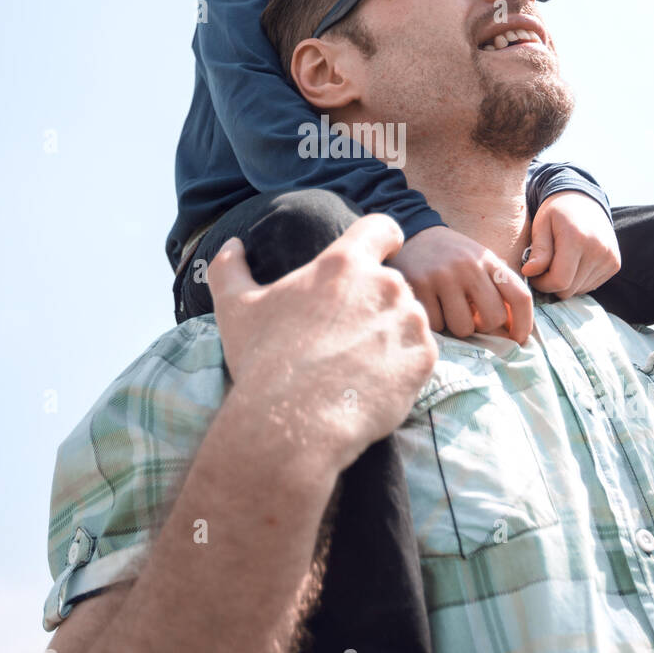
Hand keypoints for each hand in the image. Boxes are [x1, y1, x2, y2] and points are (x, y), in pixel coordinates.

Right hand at [206, 213, 437, 472]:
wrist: (294, 424)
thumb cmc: (263, 361)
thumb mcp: (235, 308)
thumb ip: (229, 268)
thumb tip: (232, 244)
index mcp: (344, 264)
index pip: (382, 228)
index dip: (382, 238)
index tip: (381, 251)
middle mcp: (385, 285)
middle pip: (392, 282)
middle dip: (375, 302)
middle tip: (347, 334)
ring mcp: (410, 322)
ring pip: (409, 319)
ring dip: (391, 334)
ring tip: (358, 364)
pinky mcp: (424, 359)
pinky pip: (419, 353)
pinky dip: (402, 365)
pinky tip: (372, 382)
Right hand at [390, 224, 533, 342]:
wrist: (414, 234)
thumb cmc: (453, 256)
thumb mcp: (480, 261)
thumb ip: (498, 289)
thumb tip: (513, 330)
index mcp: (488, 260)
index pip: (520, 296)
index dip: (524, 324)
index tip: (518, 339)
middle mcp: (469, 267)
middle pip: (494, 318)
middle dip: (486, 327)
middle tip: (474, 319)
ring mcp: (443, 276)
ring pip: (463, 328)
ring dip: (458, 326)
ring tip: (450, 309)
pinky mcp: (419, 286)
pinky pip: (437, 325)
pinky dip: (437, 322)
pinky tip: (432, 305)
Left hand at [522, 191, 620, 298]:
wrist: (583, 200)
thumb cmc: (556, 212)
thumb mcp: (541, 224)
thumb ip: (538, 250)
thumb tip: (529, 273)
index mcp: (577, 238)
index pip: (559, 281)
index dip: (541, 283)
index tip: (532, 273)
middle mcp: (598, 250)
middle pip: (569, 289)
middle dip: (551, 283)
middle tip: (543, 268)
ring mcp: (609, 258)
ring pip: (579, 291)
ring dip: (565, 282)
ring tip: (559, 262)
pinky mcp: (615, 264)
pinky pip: (590, 286)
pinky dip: (578, 280)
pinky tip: (573, 263)